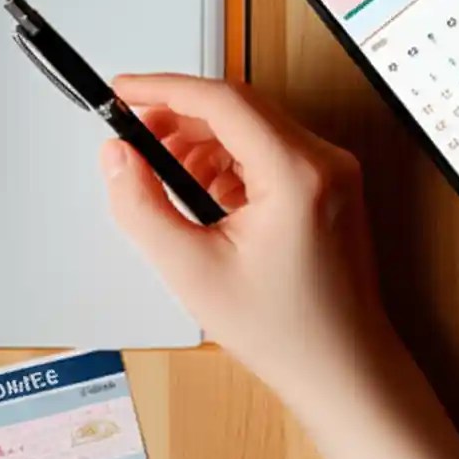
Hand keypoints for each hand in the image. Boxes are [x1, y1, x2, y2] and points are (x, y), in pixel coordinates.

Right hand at [100, 74, 388, 408]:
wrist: (342, 370)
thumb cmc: (285, 332)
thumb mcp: (192, 271)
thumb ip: (142, 207)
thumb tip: (116, 157)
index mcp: (297, 174)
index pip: (222, 101)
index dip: (164, 89)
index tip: (123, 91)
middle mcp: (324, 161)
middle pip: (238, 107)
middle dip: (178, 118)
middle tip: (133, 139)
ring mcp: (332, 173)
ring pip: (252, 127)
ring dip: (202, 142)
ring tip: (165, 179)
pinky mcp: (329, 188)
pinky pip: (269, 152)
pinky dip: (229, 162)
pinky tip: (203, 197)